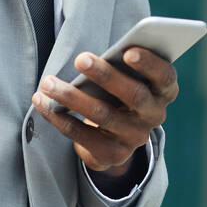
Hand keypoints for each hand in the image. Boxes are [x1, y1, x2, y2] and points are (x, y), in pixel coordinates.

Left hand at [32, 47, 177, 175]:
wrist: (116, 136)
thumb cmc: (119, 91)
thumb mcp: (130, 78)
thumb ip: (123, 66)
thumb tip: (94, 56)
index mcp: (164, 91)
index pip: (164, 77)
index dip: (149, 64)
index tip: (127, 51)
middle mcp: (154, 116)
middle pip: (133, 95)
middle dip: (106, 75)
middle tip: (80, 58)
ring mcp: (134, 138)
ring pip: (103, 115)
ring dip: (72, 96)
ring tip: (48, 83)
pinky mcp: (113, 154)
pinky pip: (82, 135)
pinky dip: (59, 117)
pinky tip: (42, 102)